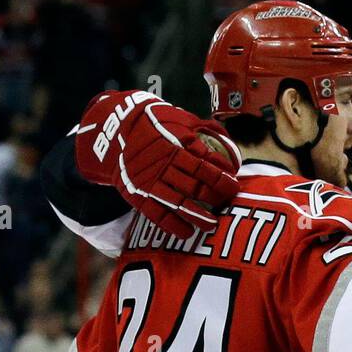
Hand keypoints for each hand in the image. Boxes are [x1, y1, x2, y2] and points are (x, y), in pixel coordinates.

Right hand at [75, 90, 240, 238]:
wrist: (118, 130)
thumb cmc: (156, 123)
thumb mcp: (179, 118)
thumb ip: (203, 129)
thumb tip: (228, 141)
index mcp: (175, 145)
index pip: (205, 166)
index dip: (222, 178)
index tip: (233, 184)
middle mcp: (164, 165)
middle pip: (196, 186)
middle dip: (215, 197)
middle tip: (227, 202)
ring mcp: (151, 182)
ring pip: (179, 203)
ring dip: (198, 217)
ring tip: (213, 225)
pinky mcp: (139, 195)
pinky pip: (158, 215)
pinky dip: (173, 226)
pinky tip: (187, 233)